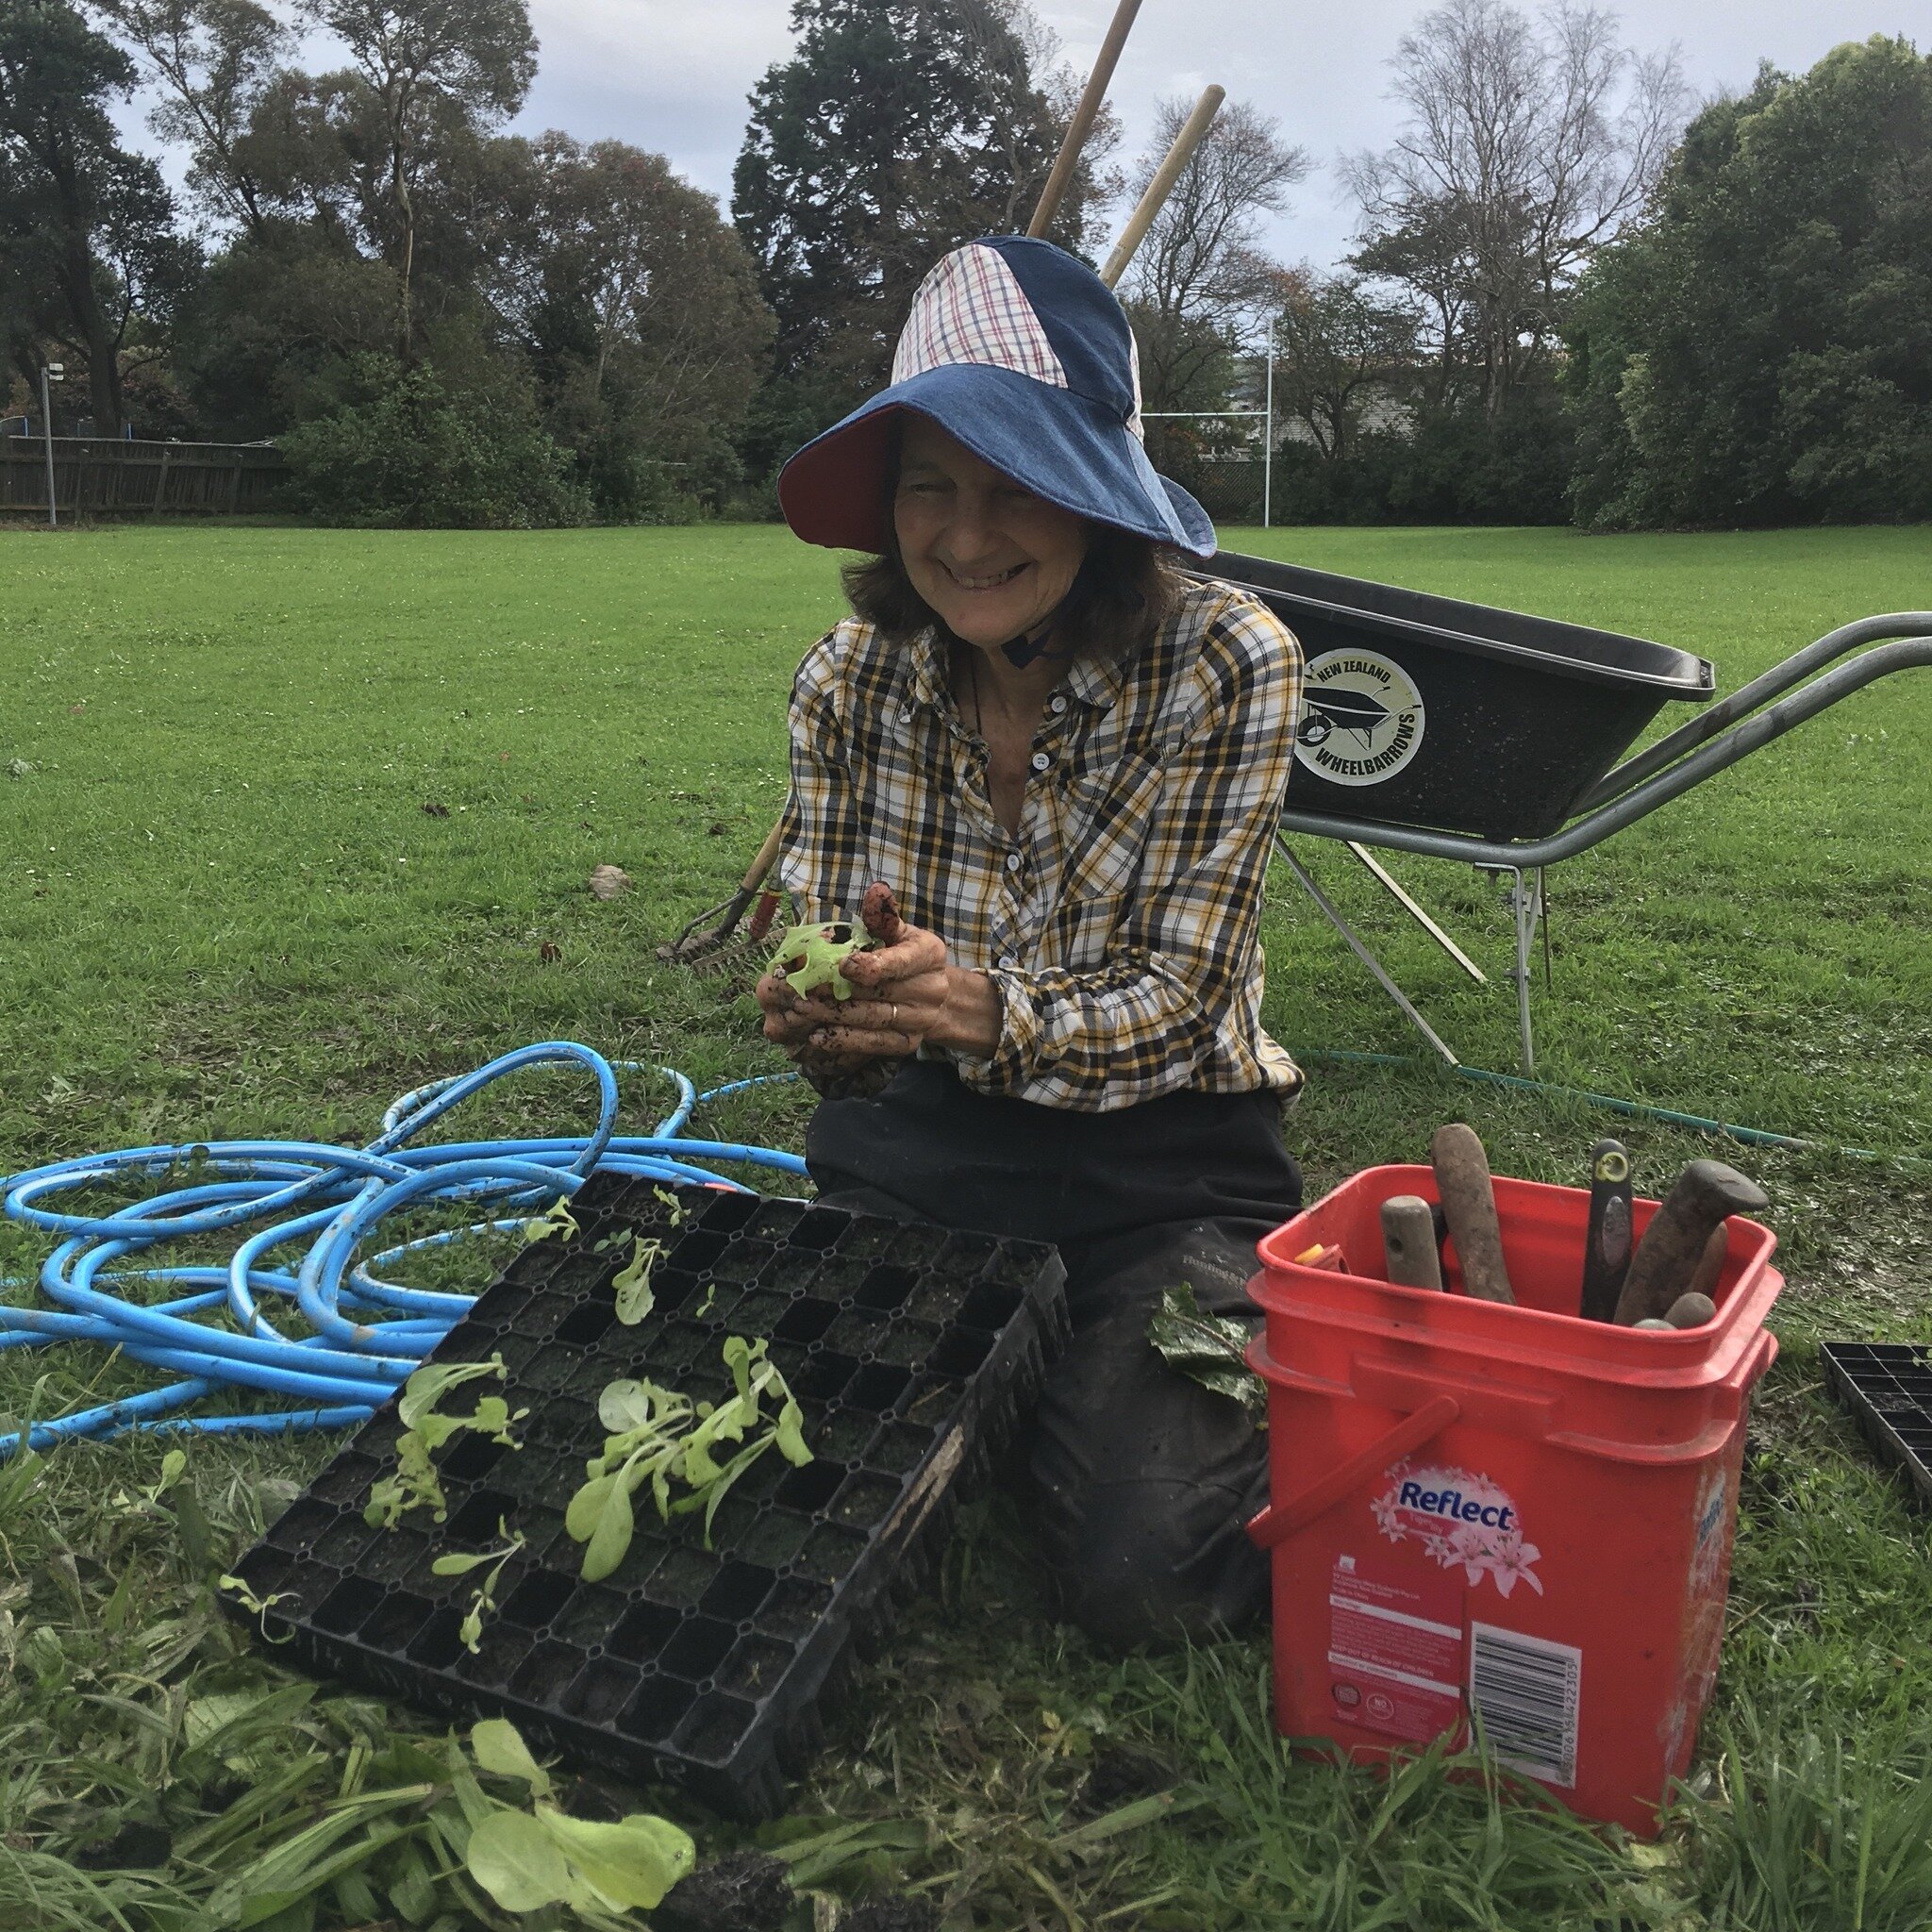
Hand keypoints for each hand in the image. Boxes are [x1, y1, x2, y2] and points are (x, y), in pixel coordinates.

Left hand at [754, 922, 948, 1062]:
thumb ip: (884, 916)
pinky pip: (873, 1045)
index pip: (900, 961)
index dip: (871, 965)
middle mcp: (931, 990)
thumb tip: (876, 891)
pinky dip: (845, 1041)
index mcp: (929, 954)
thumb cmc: (905, 955)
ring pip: (874, 1020)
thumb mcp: (899, 931)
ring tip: (803, 1009)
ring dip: (835, 1017)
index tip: (841, 965)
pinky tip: (818, 1036)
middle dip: (840, 992)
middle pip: (881, 993)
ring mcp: (920, 1021)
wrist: (933, 997)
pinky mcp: (906, 1045)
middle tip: (804, 989)